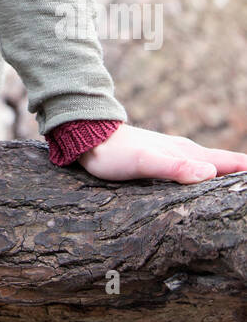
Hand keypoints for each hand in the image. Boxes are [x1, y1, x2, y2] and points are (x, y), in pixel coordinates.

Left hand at [76, 123, 246, 182]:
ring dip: (229, 171)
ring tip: (241, 182)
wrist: (89, 139)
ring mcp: (174, 154)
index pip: (228, 163)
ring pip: (210, 164)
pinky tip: (206, 179)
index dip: (246, 171)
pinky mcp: (161, 160)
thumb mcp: (144, 162)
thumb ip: (174, 167)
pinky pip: (193, 167)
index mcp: (188, 153)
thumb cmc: (115, 154)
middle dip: (243, 171)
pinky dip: (209, 172)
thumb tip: (209, 172)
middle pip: (224, 163)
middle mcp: (185, 152)